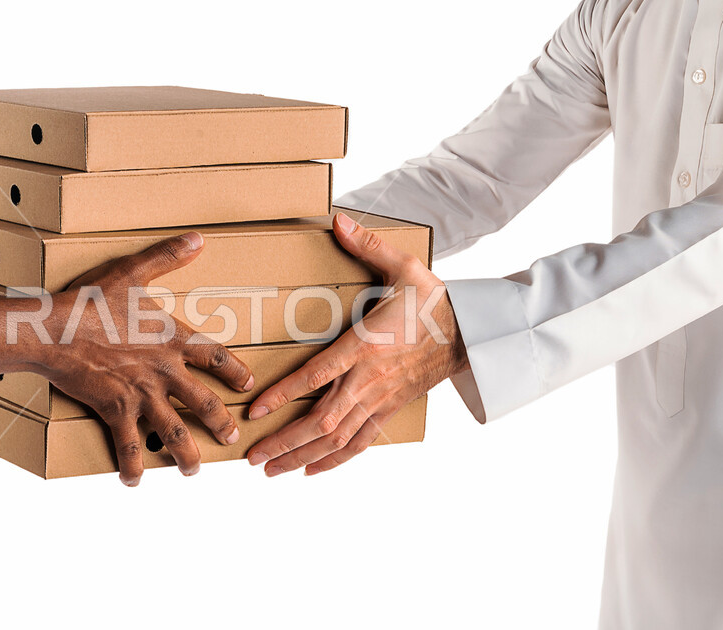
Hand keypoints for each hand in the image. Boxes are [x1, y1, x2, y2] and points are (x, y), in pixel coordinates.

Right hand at [39, 232, 254, 486]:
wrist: (55, 330)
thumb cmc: (91, 301)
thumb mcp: (133, 272)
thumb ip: (167, 256)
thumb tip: (198, 239)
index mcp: (172, 339)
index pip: (216, 358)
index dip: (235, 372)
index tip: (248, 384)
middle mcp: (164, 371)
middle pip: (204, 404)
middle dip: (220, 424)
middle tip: (231, 438)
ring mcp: (142, 395)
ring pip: (175, 433)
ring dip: (187, 455)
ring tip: (193, 471)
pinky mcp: (116, 412)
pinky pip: (130, 446)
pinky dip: (133, 466)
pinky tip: (134, 481)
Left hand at [246, 213, 467, 476]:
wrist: (470, 333)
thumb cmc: (432, 300)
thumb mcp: (403, 267)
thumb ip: (368, 245)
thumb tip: (338, 219)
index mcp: (364, 346)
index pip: (316, 376)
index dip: (284, 395)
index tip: (255, 409)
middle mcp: (368, 380)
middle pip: (321, 420)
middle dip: (283, 441)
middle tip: (252, 456)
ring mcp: (379, 399)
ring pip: (336, 438)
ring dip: (301, 456)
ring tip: (270, 469)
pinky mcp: (389, 409)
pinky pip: (359, 443)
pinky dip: (334, 460)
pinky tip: (311, 470)